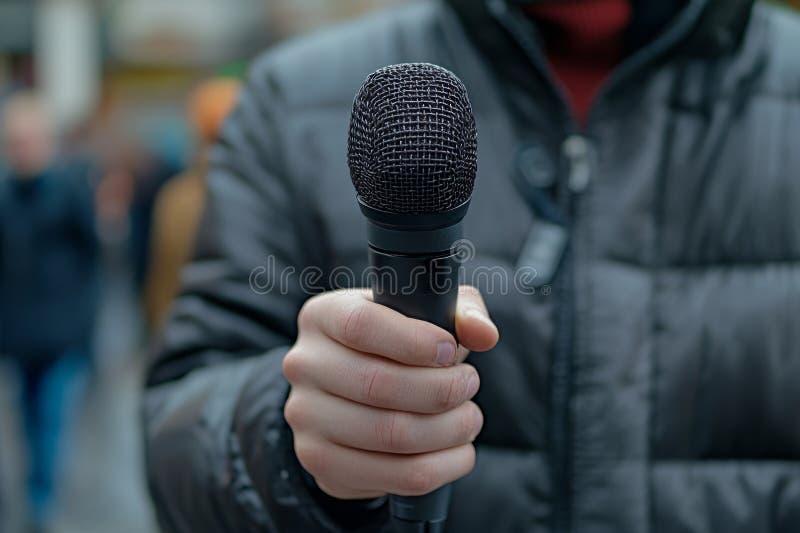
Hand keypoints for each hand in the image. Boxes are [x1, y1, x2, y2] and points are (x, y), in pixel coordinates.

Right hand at [282, 286, 498, 499]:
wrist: (351, 396)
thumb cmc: (398, 346)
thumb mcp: (425, 315)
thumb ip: (460, 313)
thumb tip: (484, 334)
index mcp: (323, 316)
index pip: (362, 325)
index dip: (415, 341)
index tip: (452, 350)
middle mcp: (304, 365)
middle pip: (378, 384)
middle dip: (442, 388)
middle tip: (469, 384)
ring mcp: (306, 418)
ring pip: (392, 434)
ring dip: (449, 429)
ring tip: (469, 417)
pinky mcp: (321, 462)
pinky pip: (397, 476)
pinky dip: (443, 466)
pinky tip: (458, 449)